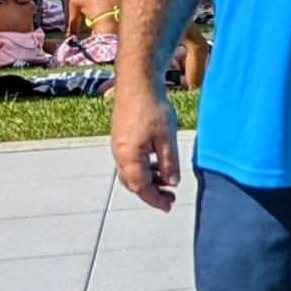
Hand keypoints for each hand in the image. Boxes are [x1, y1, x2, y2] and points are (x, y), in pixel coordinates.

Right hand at [111, 86, 180, 210]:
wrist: (137, 85)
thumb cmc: (153, 109)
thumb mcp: (167, 138)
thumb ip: (169, 162)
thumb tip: (172, 182)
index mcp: (129, 156)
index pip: (141, 187)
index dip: (155, 199)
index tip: (168, 206)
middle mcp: (119, 154)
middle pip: (133, 182)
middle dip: (151, 192)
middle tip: (170, 198)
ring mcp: (118, 146)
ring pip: (131, 172)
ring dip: (148, 180)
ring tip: (167, 181)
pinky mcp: (121, 138)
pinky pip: (130, 161)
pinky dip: (144, 168)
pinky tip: (158, 164)